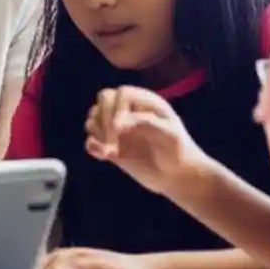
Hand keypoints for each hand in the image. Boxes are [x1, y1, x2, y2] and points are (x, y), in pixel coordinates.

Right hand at [85, 86, 211, 195]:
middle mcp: (128, 110)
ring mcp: (117, 127)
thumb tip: (118, 124)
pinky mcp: (110, 145)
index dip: (117, 109)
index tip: (120, 130)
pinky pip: (92, 139)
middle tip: (113, 140)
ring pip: (94, 117)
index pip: (122, 93)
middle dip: (104, 118)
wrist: (176, 175)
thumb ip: (146, 123)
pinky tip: (105, 156)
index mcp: (145, 101)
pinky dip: (93, 146)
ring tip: (111, 151)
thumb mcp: (170, 135)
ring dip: (98, 133)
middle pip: (104, 98)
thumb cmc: (178, 151)